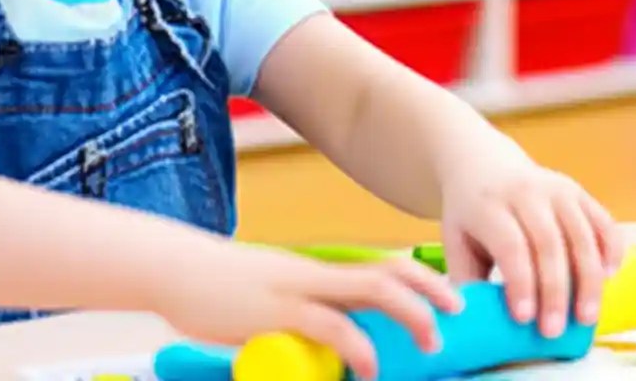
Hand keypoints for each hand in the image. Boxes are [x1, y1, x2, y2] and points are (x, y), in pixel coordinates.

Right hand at [155, 242, 461, 380]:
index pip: (384, 267)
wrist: (177, 271)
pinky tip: (370, 368)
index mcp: (323, 273)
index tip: (451, 298)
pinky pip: (331, 325)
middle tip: (459, 311)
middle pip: (391, 271)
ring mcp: (302, 291)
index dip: (423, 278)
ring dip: (412, 314)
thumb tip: (336, 343)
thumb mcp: (277, 299)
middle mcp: (321, 275)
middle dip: (432, 288)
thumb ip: (310, 314)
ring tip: (432, 342)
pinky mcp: (278, 312)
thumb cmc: (225, 290)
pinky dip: (359, 346)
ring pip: (374, 290)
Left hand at [439, 158, 623, 338]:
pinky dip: (611, 249)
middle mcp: (527, 192)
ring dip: (588, 280)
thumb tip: (477, 327)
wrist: (484, 165)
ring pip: (581, 235)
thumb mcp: (455, 242)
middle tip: (555, 330)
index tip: (524, 318)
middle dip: (555, 291)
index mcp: (489, 205)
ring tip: (587, 317)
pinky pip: (603, 221)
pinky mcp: (579, 192)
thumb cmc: (470, 215)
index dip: (521, 282)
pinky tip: (609, 278)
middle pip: (549, 243)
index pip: (511, 245)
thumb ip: (466, 281)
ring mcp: (558, 189)